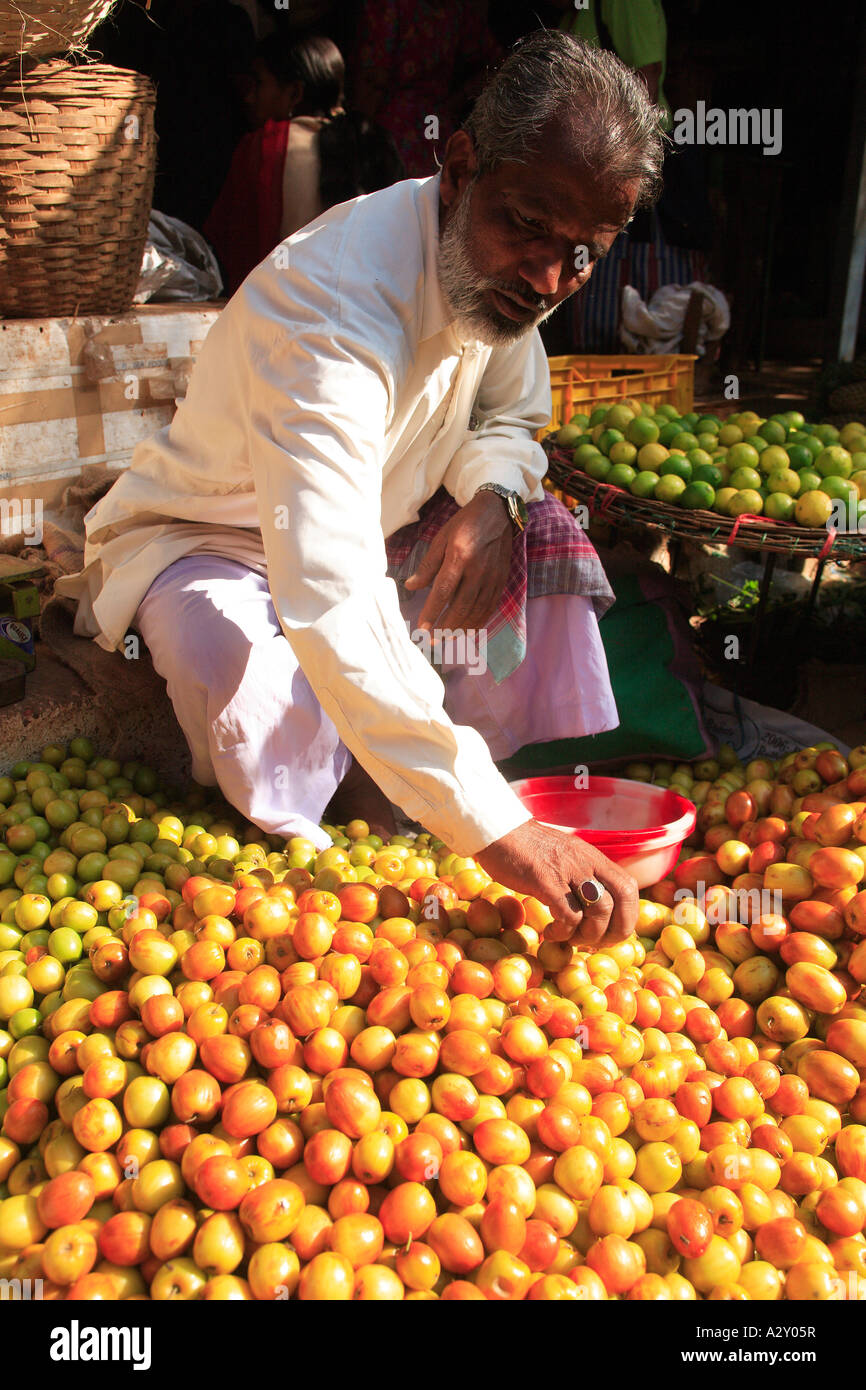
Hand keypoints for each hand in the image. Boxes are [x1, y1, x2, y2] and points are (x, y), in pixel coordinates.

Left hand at [404, 491, 512, 632]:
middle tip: (432, 642)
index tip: (422, 628)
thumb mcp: (441, 538)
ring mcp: (492, 578)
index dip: (432, 612)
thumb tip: (411, 586)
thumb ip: (427, 565)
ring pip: (476, 611)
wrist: (498, 514)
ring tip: (446, 639)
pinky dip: (478, 622)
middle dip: (445, 628)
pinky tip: (468, 631)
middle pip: (461, 607)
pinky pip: (489, 608)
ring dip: (461, 629)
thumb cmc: (465, 524)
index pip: (443, 591)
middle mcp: (478, 570)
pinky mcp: (501, 581)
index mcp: (460, 557)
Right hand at [476, 819, 639, 946]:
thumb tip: (592, 909)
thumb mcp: (564, 857)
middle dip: (617, 929)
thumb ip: (580, 876)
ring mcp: (568, 870)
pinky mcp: (546, 880)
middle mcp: (586, 861)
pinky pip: (568, 915)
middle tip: (596, 944)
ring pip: (600, 910)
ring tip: (569, 937)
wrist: (496, 830)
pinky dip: (564, 932)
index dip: (628, 915)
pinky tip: (550, 933)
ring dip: (588, 934)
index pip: (629, 887)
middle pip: (623, 898)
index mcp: (593, 857)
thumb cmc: (526, 848)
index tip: (610, 932)